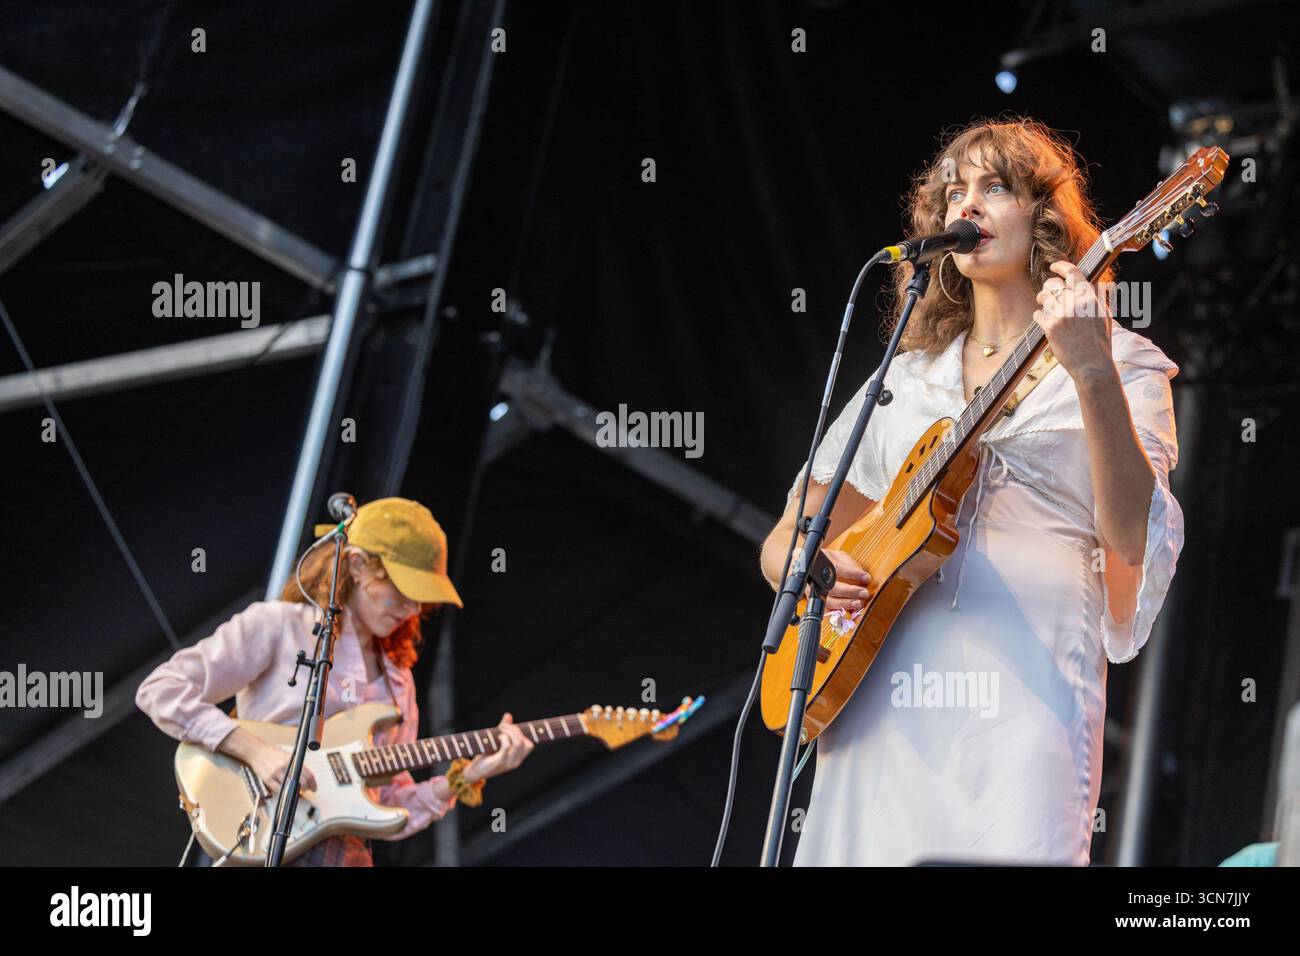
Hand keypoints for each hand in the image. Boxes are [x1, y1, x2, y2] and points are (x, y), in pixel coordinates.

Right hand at [251, 743, 315, 795]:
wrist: (257, 752)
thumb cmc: (272, 753)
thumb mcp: (288, 756)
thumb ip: (296, 764)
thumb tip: (305, 776)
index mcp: (292, 759)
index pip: (307, 773)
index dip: (312, 783)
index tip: (314, 787)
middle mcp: (285, 766)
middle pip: (301, 781)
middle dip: (306, 788)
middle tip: (306, 790)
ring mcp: (276, 773)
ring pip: (290, 787)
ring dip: (295, 791)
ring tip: (296, 791)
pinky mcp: (268, 779)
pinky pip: (278, 789)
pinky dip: (284, 791)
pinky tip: (286, 790)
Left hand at [463, 713, 533, 782]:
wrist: (474, 772)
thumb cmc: (486, 756)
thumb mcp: (497, 741)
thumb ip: (504, 729)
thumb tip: (508, 716)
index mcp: (517, 758)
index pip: (529, 745)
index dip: (522, 734)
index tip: (510, 728)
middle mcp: (515, 762)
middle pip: (525, 743)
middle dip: (515, 730)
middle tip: (503, 727)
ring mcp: (508, 763)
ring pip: (518, 743)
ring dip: (510, 732)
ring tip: (500, 730)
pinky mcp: (499, 762)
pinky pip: (507, 746)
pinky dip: (503, 737)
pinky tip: (497, 737)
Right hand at [816, 549, 872, 611]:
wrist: (807, 566)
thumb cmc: (826, 561)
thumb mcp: (838, 556)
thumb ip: (850, 564)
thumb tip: (861, 574)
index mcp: (821, 561)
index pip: (838, 568)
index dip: (853, 574)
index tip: (866, 578)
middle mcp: (815, 577)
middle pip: (832, 587)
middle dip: (850, 591)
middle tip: (864, 593)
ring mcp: (813, 590)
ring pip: (828, 601)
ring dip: (845, 603)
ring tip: (858, 603)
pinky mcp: (815, 601)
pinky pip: (828, 609)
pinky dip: (840, 609)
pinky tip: (850, 608)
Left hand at [1033, 260, 1115, 384]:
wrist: (1092, 365)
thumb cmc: (1100, 341)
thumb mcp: (1104, 315)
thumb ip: (1097, 296)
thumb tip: (1094, 281)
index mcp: (1090, 298)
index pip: (1073, 273)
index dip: (1061, 266)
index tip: (1054, 266)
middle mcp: (1075, 303)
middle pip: (1054, 284)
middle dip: (1048, 286)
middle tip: (1047, 292)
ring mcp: (1062, 314)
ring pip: (1043, 297)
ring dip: (1042, 300)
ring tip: (1045, 305)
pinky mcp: (1051, 327)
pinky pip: (1038, 314)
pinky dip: (1039, 316)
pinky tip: (1044, 321)